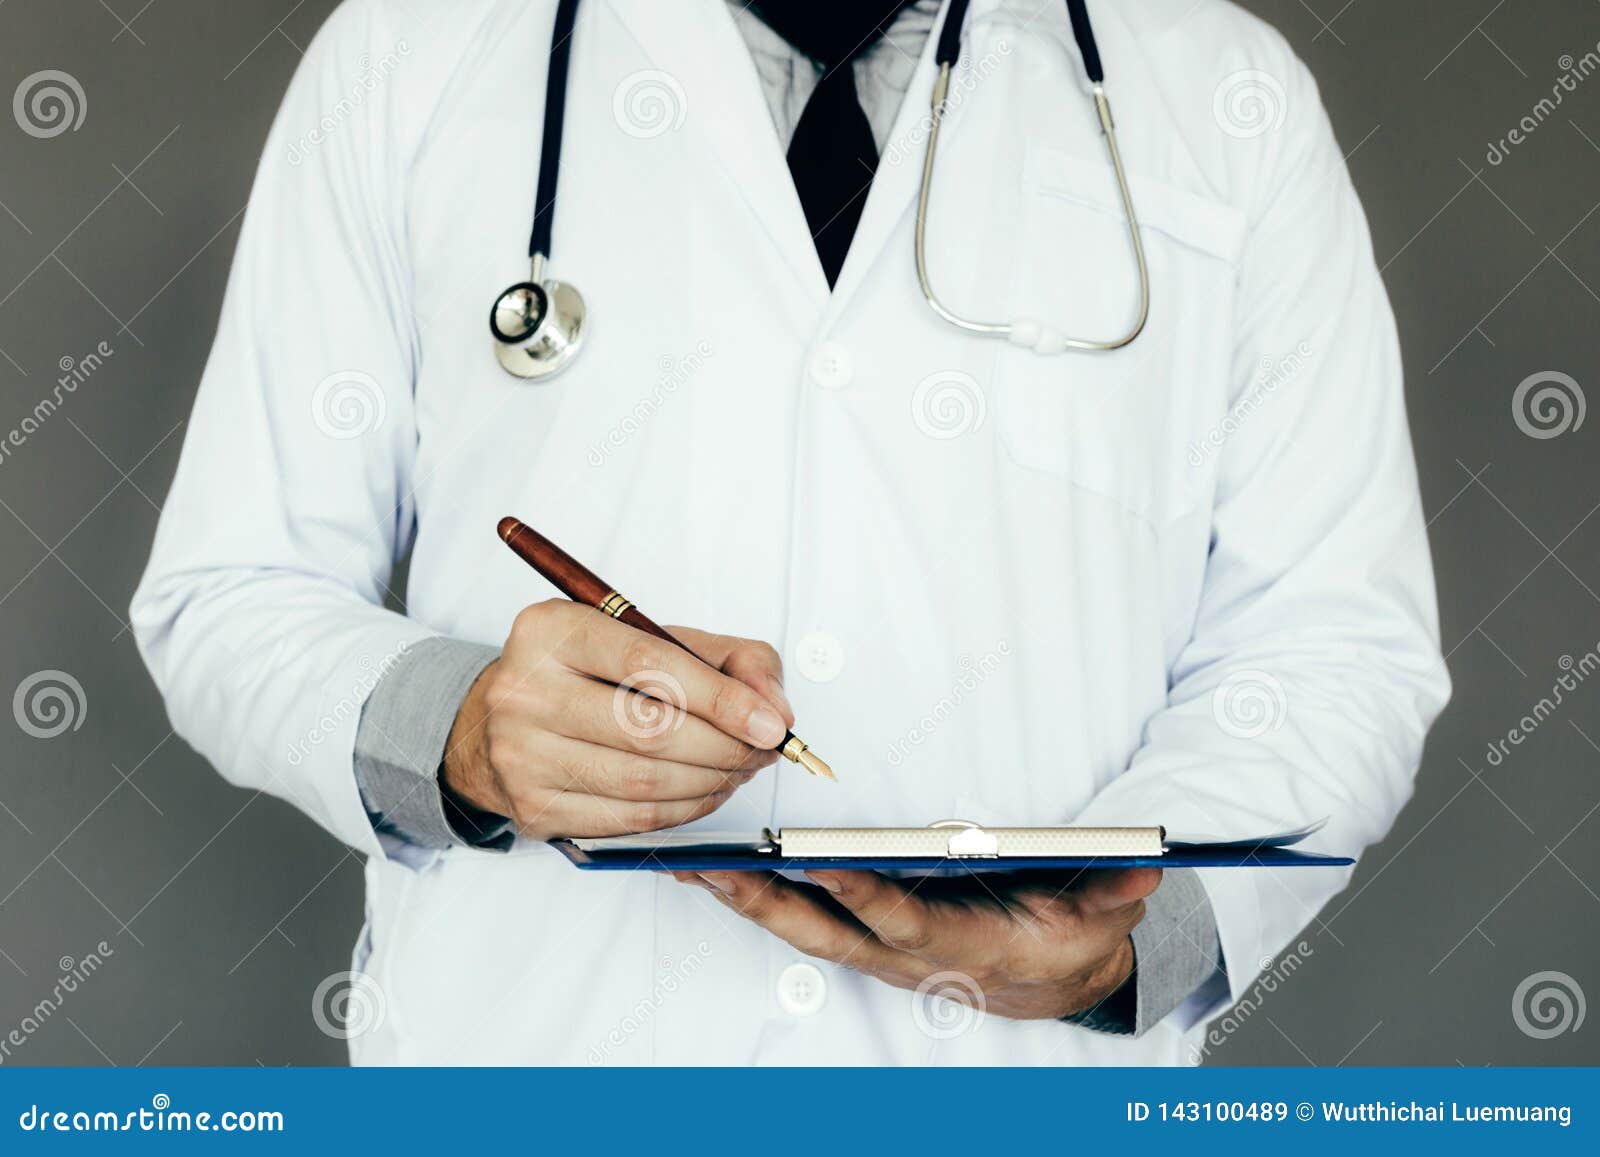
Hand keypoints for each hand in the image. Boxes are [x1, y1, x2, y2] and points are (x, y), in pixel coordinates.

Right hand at [444, 600, 793, 839]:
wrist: (500, 723)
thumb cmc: (589, 676)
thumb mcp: (655, 640)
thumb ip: (728, 659)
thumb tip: (774, 708)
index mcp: (552, 631)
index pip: (648, 664)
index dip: (721, 698)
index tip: (770, 722)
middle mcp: (525, 691)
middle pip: (649, 730)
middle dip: (726, 746)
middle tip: (763, 748)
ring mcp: (523, 756)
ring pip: (644, 782)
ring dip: (712, 781)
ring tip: (739, 767)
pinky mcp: (534, 809)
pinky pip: (630, 820)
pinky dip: (685, 810)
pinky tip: (704, 791)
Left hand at [675, 867, 1157, 1019]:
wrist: (1054, 981)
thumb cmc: (1069, 938)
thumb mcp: (1102, 917)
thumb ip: (1114, 891)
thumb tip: (1142, 866)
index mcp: (964, 947)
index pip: (905, 922)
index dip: (864, 897)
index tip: (821, 864)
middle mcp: (909, 955)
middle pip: (826, 933)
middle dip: (768, 902)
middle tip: (715, 866)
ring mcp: (881, 952)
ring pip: (802, 930)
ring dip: (747, 900)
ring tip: (693, 863)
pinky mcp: (867, 941)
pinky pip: (803, 923)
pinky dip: (759, 900)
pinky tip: (719, 872)